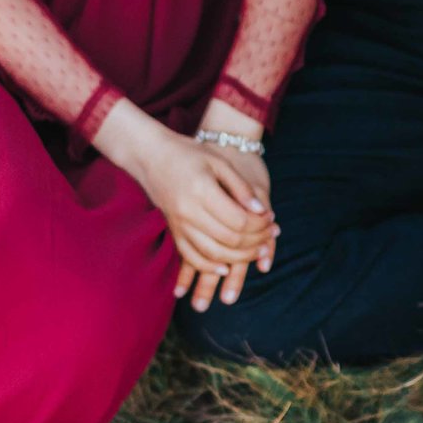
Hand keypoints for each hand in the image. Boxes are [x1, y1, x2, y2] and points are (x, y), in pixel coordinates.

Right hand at [175, 98, 275, 310]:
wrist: (151, 157)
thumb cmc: (189, 154)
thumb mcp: (219, 163)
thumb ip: (241, 188)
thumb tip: (262, 212)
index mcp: (202, 191)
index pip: (239, 220)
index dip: (260, 224)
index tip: (271, 217)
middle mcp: (188, 212)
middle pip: (230, 239)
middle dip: (256, 241)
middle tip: (271, 233)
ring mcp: (179, 225)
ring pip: (214, 253)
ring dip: (240, 258)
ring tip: (258, 250)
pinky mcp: (173, 232)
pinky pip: (192, 258)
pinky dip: (210, 267)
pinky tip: (226, 267)